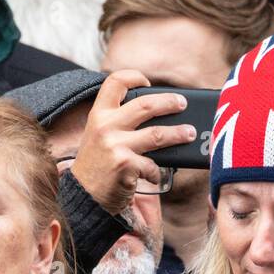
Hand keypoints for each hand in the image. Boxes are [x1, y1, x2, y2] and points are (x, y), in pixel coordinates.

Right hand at [70, 70, 196, 215]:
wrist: (83, 196)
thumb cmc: (97, 164)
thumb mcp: (99, 136)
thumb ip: (118, 121)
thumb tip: (156, 112)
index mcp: (98, 114)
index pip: (115, 82)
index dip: (134, 77)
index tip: (148, 82)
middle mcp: (105, 126)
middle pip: (145, 105)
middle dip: (170, 102)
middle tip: (182, 104)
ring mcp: (115, 145)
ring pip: (158, 134)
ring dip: (179, 133)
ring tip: (190, 133)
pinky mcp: (124, 165)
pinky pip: (153, 165)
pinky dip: (157, 172)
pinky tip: (156, 175)